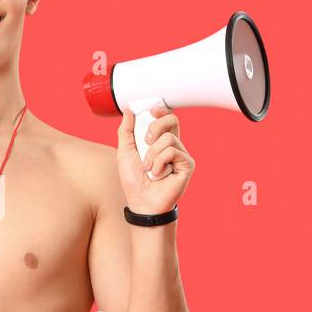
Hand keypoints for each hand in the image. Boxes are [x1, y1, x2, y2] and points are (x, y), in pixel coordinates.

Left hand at [116, 100, 194, 214]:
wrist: (141, 201)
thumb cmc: (134, 180)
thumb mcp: (124, 151)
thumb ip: (126, 130)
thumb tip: (129, 110)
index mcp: (159, 140)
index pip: (166, 118)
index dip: (160, 110)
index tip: (151, 111)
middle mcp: (173, 145)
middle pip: (172, 119)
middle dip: (155, 126)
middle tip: (146, 141)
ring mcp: (181, 155)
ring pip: (168, 138)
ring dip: (152, 153)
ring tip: (148, 168)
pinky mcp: (187, 164)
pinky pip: (172, 152)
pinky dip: (159, 162)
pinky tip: (157, 174)